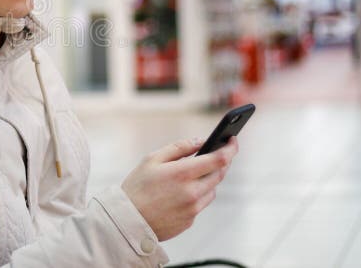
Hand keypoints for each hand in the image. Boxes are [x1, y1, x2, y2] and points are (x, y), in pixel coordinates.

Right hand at [121, 136, 237, 240]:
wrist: (127, 221)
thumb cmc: (136, 186)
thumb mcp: (151, 159)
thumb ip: (178, 147)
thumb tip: (200, 141)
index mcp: (182, 174)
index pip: (219, 159)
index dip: (230, 148)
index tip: (233, 139)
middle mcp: (192, 193)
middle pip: (219, 174)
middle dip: (221, 162)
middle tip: (216, 154)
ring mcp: (192, 209)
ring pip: (212, 190)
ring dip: (208, 179)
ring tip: (193, 174)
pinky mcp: (190, 221)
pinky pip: (200, 204)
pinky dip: (196, 195)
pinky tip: (179, 193)